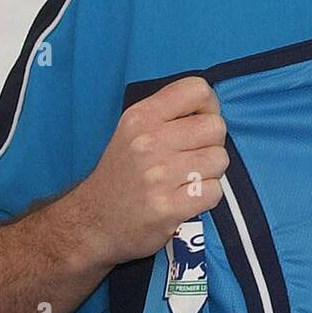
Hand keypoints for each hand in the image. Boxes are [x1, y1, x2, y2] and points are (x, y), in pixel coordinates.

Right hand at [73, 76, 228, 267]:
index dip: (209, 106)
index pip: (197, 89)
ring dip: (210, 172)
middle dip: (212, 143)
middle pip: (216, 126)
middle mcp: (148, 142)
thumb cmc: (121, 175)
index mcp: (140, 117)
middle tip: (192, 157)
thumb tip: (211, 107)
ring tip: (186, 179)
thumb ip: (168, 114)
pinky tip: (186, 198)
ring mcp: (158, 175)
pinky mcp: (168, 207)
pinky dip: (206, 196)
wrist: (92, 223)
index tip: (200, 122)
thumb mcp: (132, 131)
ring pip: (219, 159)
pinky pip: (214, 191)